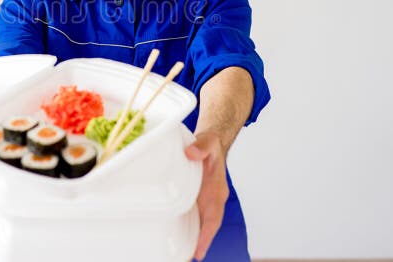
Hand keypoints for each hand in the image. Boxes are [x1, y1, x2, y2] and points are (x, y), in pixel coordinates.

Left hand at [184, 131, 228, 260]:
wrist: (210, 144)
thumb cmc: (210, 145)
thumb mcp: (207, 141)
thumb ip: (201, 146)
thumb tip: (190, 153)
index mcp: (216, 189)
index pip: (213, 216)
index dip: (207, 235)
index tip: (199, 251)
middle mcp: (212, 199)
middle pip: (207, 226)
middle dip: (199, 244)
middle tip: (188, 259)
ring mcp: (204, 200)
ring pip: (199, 223)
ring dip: (192, 239)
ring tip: (181, 255)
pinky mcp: (196, 198)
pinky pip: (192, 215)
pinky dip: (186, 227)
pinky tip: (176, 236)